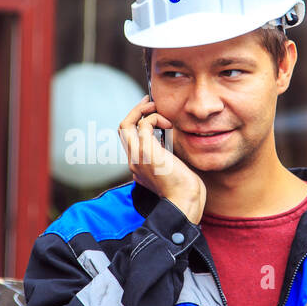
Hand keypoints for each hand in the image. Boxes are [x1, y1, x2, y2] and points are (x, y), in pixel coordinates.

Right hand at [118, 97, 205, 224]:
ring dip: (142, 111)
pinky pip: (143, 125)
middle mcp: (133, 160)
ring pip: (126, 124)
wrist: (184, 202)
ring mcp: (138, 156)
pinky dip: (154, 118)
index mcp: (137, 165)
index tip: (150, 111)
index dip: (137, 121)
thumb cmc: (183, 190)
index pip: (128, 137)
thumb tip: (165, 146)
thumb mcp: (169, 171)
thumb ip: (163, 159)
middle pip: (122, 128)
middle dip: (135, 111)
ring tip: (158, 109)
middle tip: (150, 103)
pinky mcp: (147, 152)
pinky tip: (168, 124)